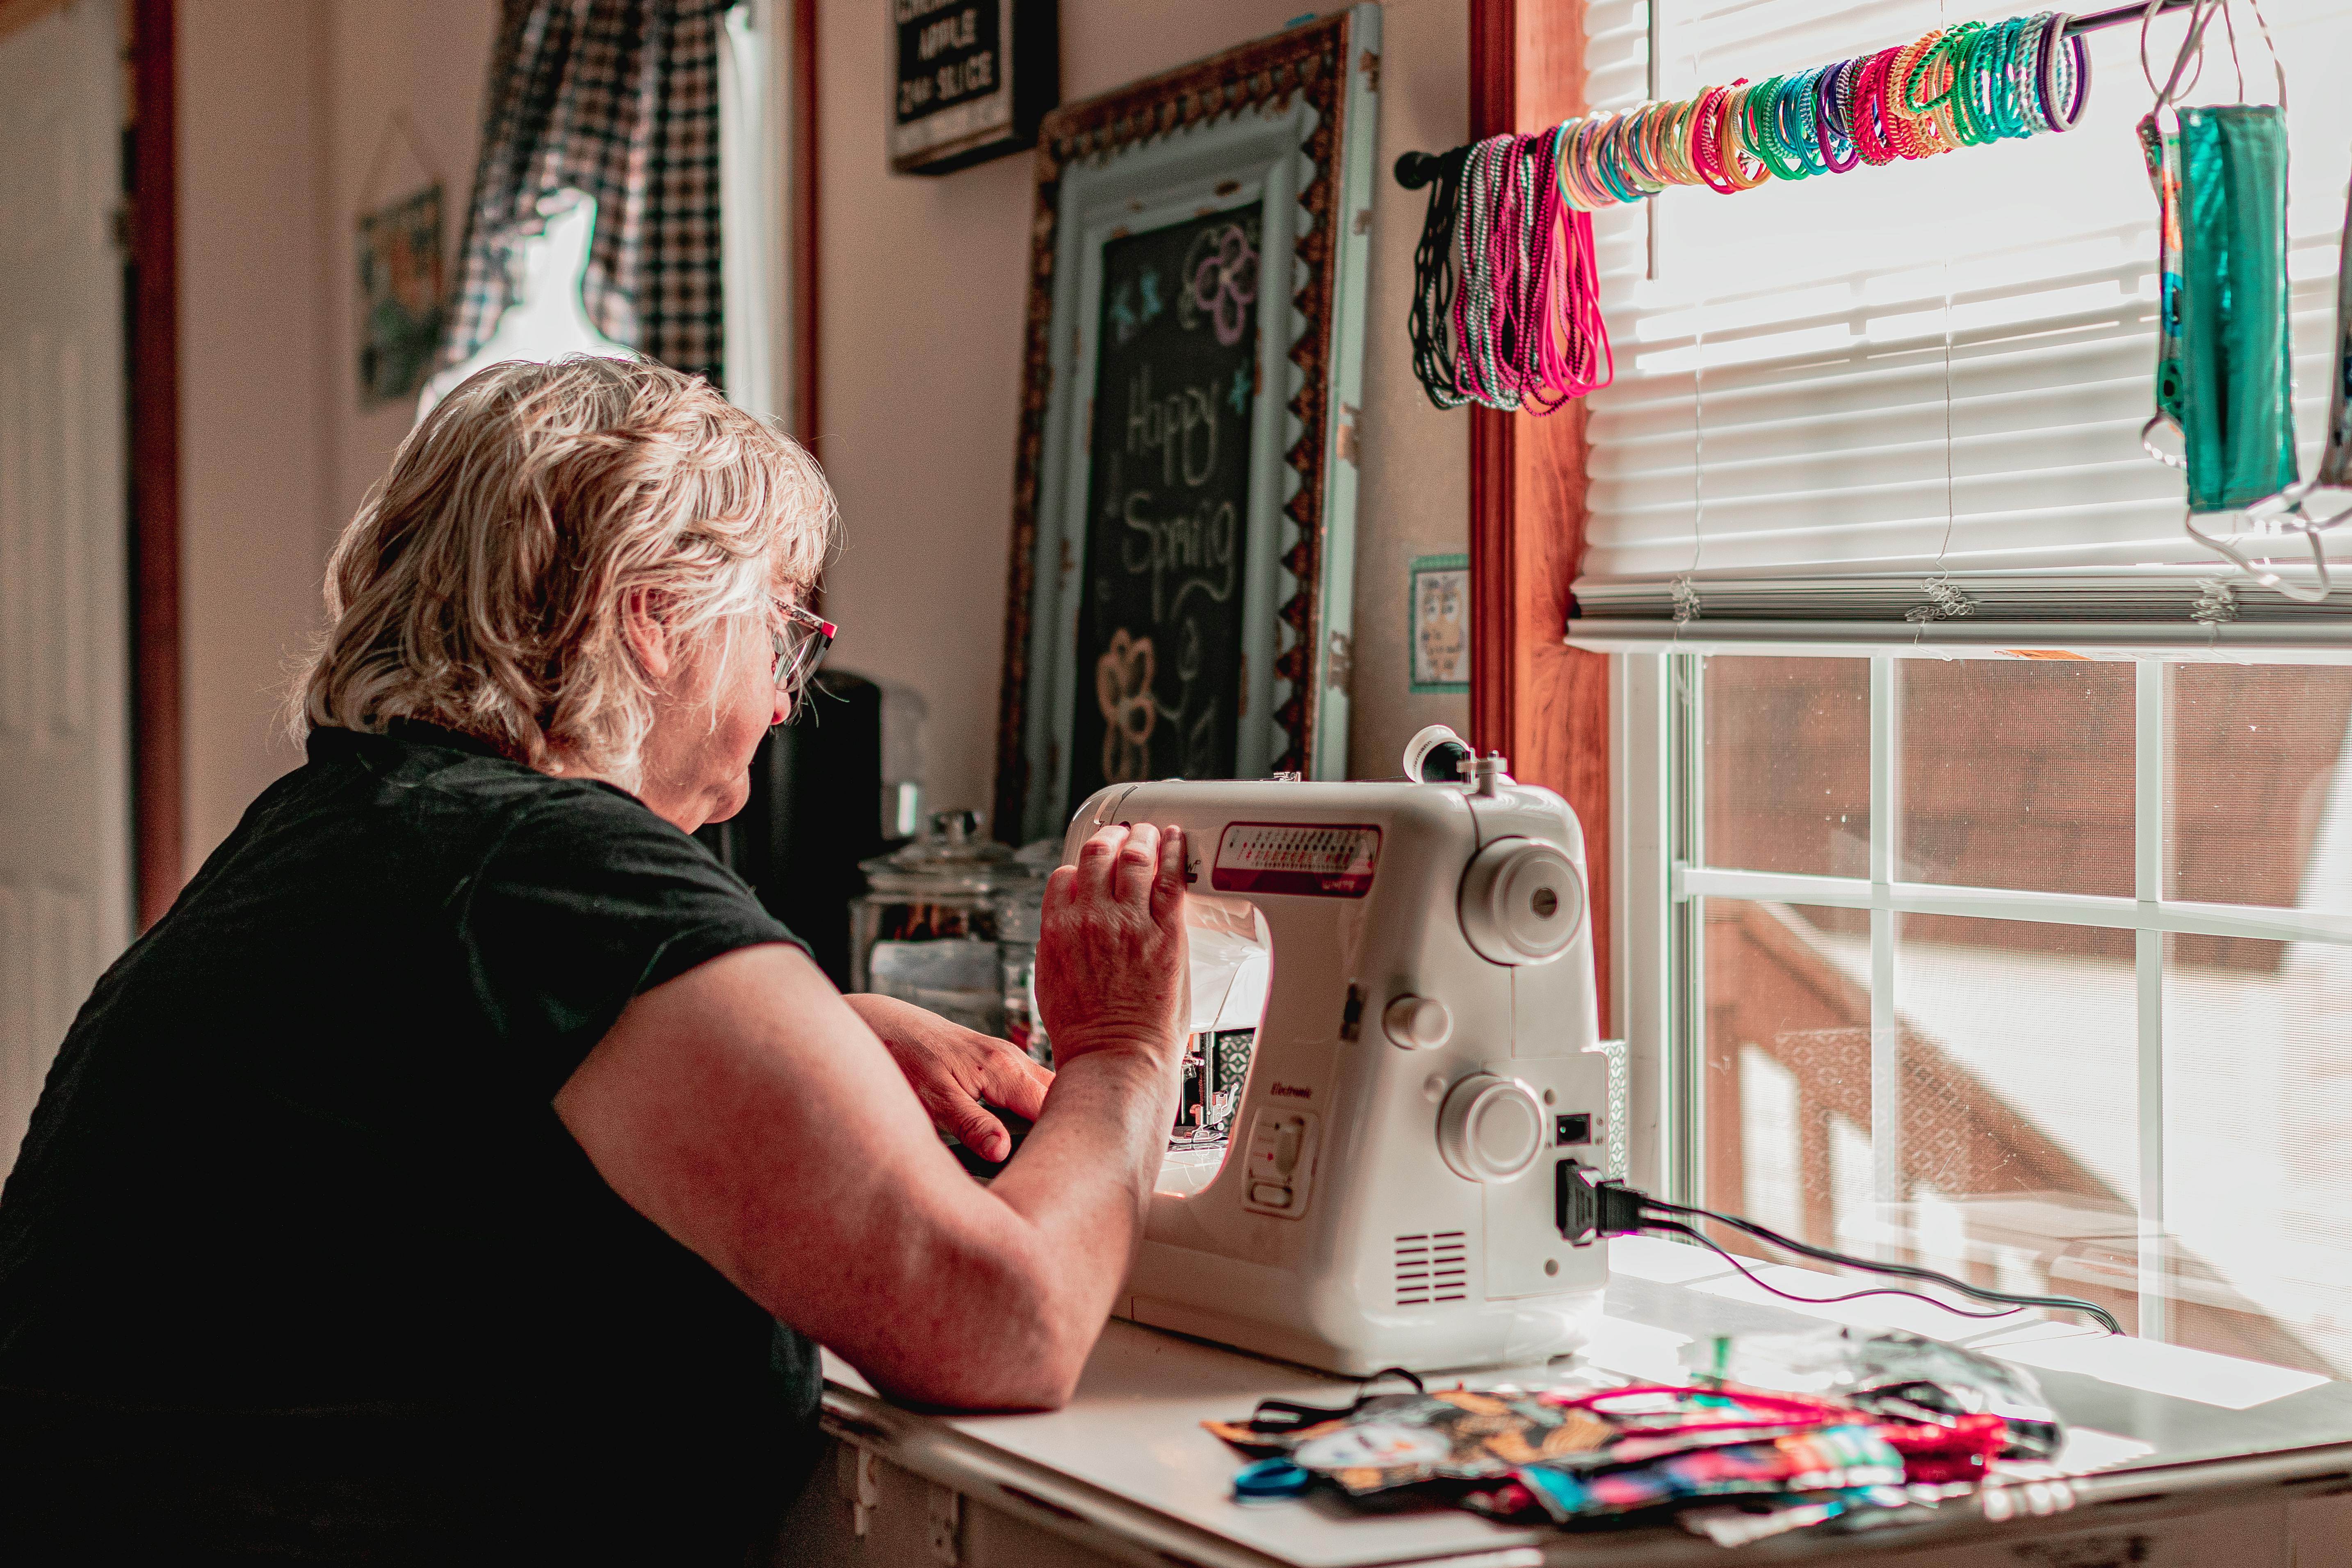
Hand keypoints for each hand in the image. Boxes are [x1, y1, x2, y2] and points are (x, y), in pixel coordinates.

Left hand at [844, 993, 1053, 1162]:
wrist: (885, 1025)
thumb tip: (1002, 1151)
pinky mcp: (1002, 1062)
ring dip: (1053, 1119)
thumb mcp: (934, 1099)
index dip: (1062, 1139)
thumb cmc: (905, 1060)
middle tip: (1062, 1171)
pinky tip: (1030, 1133)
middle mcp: (1015, 1059)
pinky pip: (1034, 1086)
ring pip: (1049, 1091)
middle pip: (1062, 1098)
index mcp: (1005, 1069)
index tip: (1061, 1170)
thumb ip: (971, 1125)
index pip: (1055, 1108)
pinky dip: (1037, 1108)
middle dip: (1066, 1130)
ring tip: (1048, 1156)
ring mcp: (1011, 1058)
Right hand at [1033, 823, 1188, 1072]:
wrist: (1115, 1057)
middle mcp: (1090, 917)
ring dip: (1142, 837)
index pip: (1063, 876)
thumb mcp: (1050, 983)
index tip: (1092, 867)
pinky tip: (1175, 840)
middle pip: (1097, 854)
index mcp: (1058, 929)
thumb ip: (1056, 948)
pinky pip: (1170, 878)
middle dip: (1110, 837)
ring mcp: (1128, 922)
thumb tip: (1062, 932)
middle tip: (1122, 835)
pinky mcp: (1165, 932)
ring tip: (1150, 833)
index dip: (1079, 867)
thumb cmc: (1086, 1034)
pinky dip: (1172, 852)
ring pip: (1134, 857)